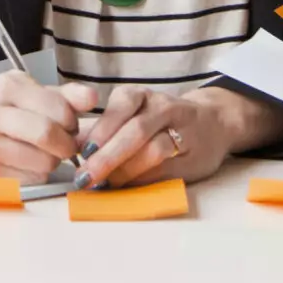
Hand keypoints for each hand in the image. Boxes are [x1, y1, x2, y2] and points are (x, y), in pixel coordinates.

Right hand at [0, 72, 98, 182]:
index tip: (71, 126)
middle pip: (47, 135)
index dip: (73, 122)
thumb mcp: (30, 92)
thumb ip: (64, 96)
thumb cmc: (2, 107)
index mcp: (6, 86)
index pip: (57, 108)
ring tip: (43, 154)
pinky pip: (28, 182)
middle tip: (66, 146)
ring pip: (41, 163)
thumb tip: (93, 99)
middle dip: (66, 145)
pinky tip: (27, 165)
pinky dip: (36, 177)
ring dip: (52, 162)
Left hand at [72, 85, 235, 189]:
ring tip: (108, 184)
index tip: (81, 153)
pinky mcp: (193, 155)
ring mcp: (180, 130)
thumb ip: (103, 129)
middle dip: (108, 156)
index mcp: (140, 96)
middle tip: (87, 177)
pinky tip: (131, 186)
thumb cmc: (159, 121)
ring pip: (153, 149)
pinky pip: (167, 168)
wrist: (214, 121)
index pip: (120, 106)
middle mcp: (161, 107)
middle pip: (135, 130)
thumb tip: (69, 147)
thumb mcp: (130, 115)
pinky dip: (146, 179)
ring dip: (127, 170)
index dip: (100, 130)